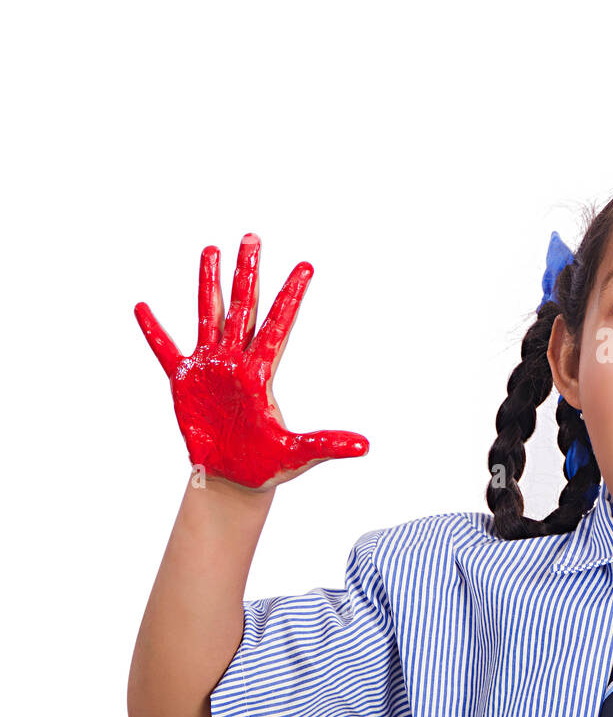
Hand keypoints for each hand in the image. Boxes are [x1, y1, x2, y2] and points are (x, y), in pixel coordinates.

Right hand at [134, 233, 368, 490]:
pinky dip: (154, 330)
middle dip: (248, 273)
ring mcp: (210, 367)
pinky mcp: (183, 381)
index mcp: (261, 372)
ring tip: (211, 250)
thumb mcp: (298, 454)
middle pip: (244, 307)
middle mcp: (237, 361)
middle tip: (252, 237)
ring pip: (210, 316)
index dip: (291, 296)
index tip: (306, 265)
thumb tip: (365, 448)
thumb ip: (327, 445)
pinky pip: (166, 350)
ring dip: (209, 284)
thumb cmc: (267, 464)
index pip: (279, 325)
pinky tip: (143, 306)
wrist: (233, 479)